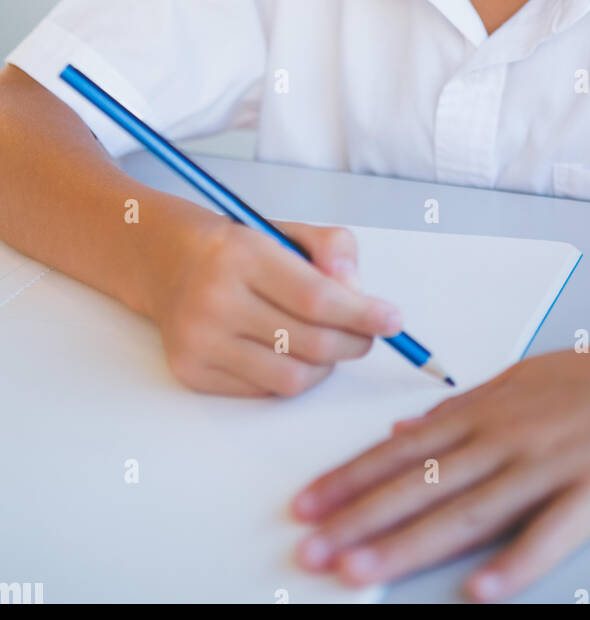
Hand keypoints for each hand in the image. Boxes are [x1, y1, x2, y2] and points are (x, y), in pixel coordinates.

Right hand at [147, 209, 402, 396]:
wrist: (166, 262)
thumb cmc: (240, 247)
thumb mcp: (288, 229)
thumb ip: (335, 249)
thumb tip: (357, 292)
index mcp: (241, 254)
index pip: (317, 298)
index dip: (363, 314)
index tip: (393, 320)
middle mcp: (214, 300)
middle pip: (311, 342)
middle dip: (354, 341)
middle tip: (368, 333)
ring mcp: (199, 341)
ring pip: (292, 377)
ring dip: (327, 365)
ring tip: (330, 343)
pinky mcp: (190, 372)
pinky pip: (265, 390)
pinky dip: (292, 374)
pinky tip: (291, 351)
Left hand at [290, 327, 589, 599]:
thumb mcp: (524, 379)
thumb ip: (463, 409)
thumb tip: (405, 429)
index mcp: (491, 405)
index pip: (405, 446)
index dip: (352, 477)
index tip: (307, 504)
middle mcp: (511, 432)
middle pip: (423, 482)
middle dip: (359, 518)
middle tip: (310, 548)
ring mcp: (554, 461)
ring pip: (470, 510)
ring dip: (409, 544)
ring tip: (360, 572)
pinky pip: (552, 534)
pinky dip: (515, 564)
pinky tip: (480, 591)